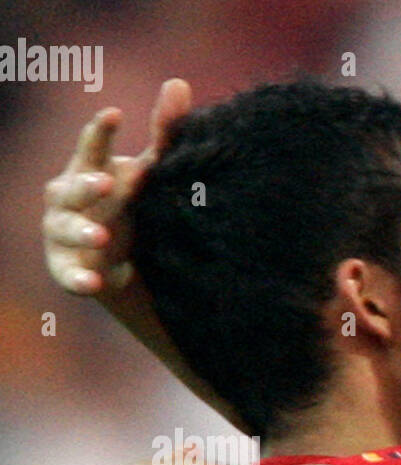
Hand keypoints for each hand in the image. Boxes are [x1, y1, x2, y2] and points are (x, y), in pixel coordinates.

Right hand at [42, 78, 191, 294]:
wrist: (131, 263)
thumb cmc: (136, 204)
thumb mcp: (154, 173)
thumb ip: (164, 133)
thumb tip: (178, 83)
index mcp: (90, 169)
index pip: (92, 146)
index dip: (100, 130)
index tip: (115, 114)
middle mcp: (67, 196)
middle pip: (72, 187)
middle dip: (86, 185)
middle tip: (107, 184)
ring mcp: (62, 232)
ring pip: (65, 228)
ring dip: (81, 231)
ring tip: (101, 236)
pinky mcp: (66, 268)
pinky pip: (68, 275)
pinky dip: (78, 281)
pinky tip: (93, 285)